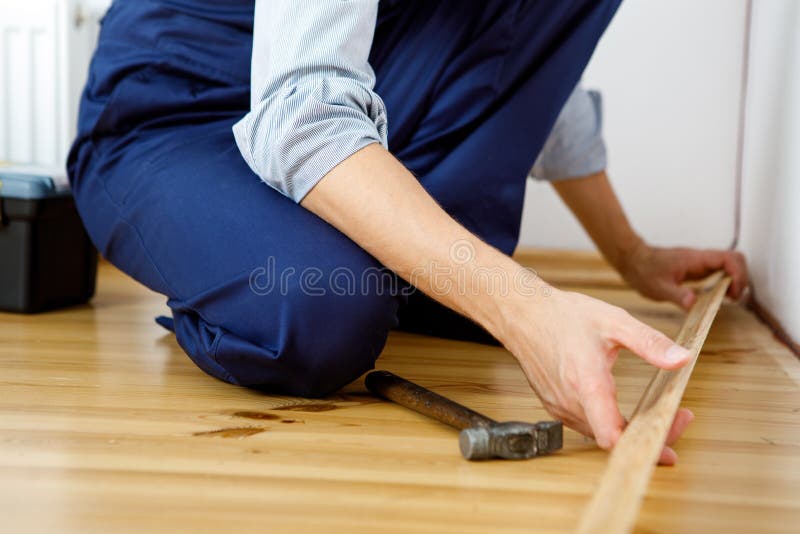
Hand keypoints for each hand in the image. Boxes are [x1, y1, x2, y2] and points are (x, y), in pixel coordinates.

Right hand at [502, 287, 694, 464]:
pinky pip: (587, 425)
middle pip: (614, 439)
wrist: (523, 315)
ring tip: (657, 412)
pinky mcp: (555, 406)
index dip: (644, 445)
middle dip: (650, 433)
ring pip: (600, 434)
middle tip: (681, 418)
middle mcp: (570, 401)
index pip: (612, 435)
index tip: (670, 442)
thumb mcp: (614, 321)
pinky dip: (608, 423)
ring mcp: (560, 407)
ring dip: (629, 430)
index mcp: (587, 383)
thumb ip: (649, 343)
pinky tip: (622, 408)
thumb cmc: (562, 316)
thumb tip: (682, 359)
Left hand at [620, 243, 748, 309]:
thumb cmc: (643, 271)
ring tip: (728, 299)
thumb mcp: (658, 287)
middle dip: (741, 278)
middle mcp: (701, 259)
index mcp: (696, 259)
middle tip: (733, 298)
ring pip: (729, 265)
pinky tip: (718, 296)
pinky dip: (725, 282)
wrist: (632, 260)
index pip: (730, 259)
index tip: (733, 294)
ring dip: (735, 280)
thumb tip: (693, 303)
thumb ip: (676, 295)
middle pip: (736, 259)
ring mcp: (700, 263)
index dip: (738, 275)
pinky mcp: (696, 268)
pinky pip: (719, 271)